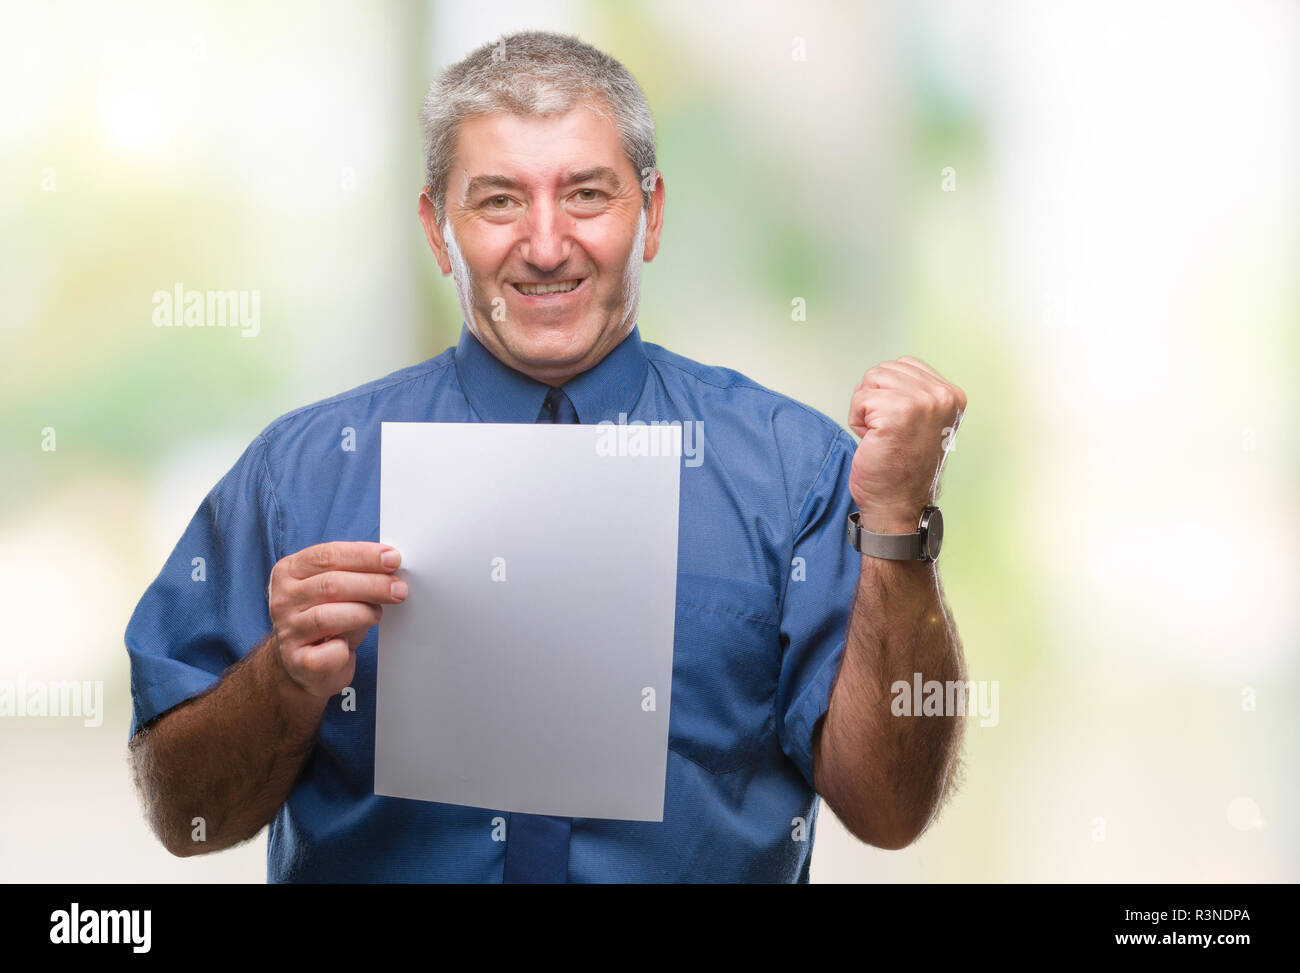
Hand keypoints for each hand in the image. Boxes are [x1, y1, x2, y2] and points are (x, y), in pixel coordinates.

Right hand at [267, 542, 406, 697]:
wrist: (303, 661)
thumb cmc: (326, 616)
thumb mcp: (335, 586)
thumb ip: (354, 571)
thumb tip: (391, 564)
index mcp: (290, 571)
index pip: (328, 556)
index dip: (364, 556)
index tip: (393, 559)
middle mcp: (283, 599)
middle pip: (331, 585)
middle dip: (373, 584)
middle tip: (398, 589)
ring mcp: (288, 631)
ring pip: (329, 616)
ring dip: (363, 613)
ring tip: (376, 614)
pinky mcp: (299, 662)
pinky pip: (331, 653)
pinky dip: (346, 650)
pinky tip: (348, 646)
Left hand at [847, 356, 965, 531]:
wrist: (897, 505)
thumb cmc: (904, 469)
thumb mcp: (925, 422)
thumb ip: (917, 394)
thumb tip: (892, 372)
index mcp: (952, 396)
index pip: (904, 366)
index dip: (890, 394)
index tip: (901, 425)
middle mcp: (942, 396)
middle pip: (885, 370)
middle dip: (876, 399)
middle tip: (888, 432)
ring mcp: (921, 402)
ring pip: (871, 380)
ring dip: (866, 409)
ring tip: (882, 435)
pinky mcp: (897, 412)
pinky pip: (860, 399)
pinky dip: (858, 421)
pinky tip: (874, 441)